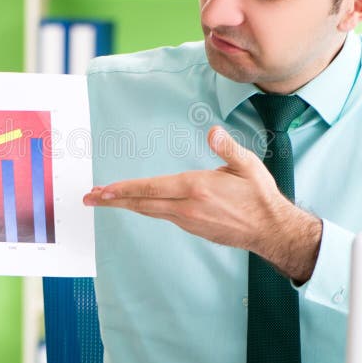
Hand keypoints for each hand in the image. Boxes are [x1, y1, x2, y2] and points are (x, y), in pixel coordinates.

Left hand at [83, 126, 321, 281]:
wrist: (271, 230)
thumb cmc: (259, 196)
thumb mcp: (248, 166)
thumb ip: (228, 148)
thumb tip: (213, 131)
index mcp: (197, 188)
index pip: (151, 188)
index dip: (125, 189)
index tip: (103, 189)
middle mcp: (187, 207)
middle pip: (142, 203)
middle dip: (114, 200)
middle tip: (90, 198)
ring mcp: (189, 220)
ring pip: (150, 211)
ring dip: (127, 205)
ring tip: (106, 200)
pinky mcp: (194, 228)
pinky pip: (163, 216)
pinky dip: (146, 209)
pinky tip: (139, 205)